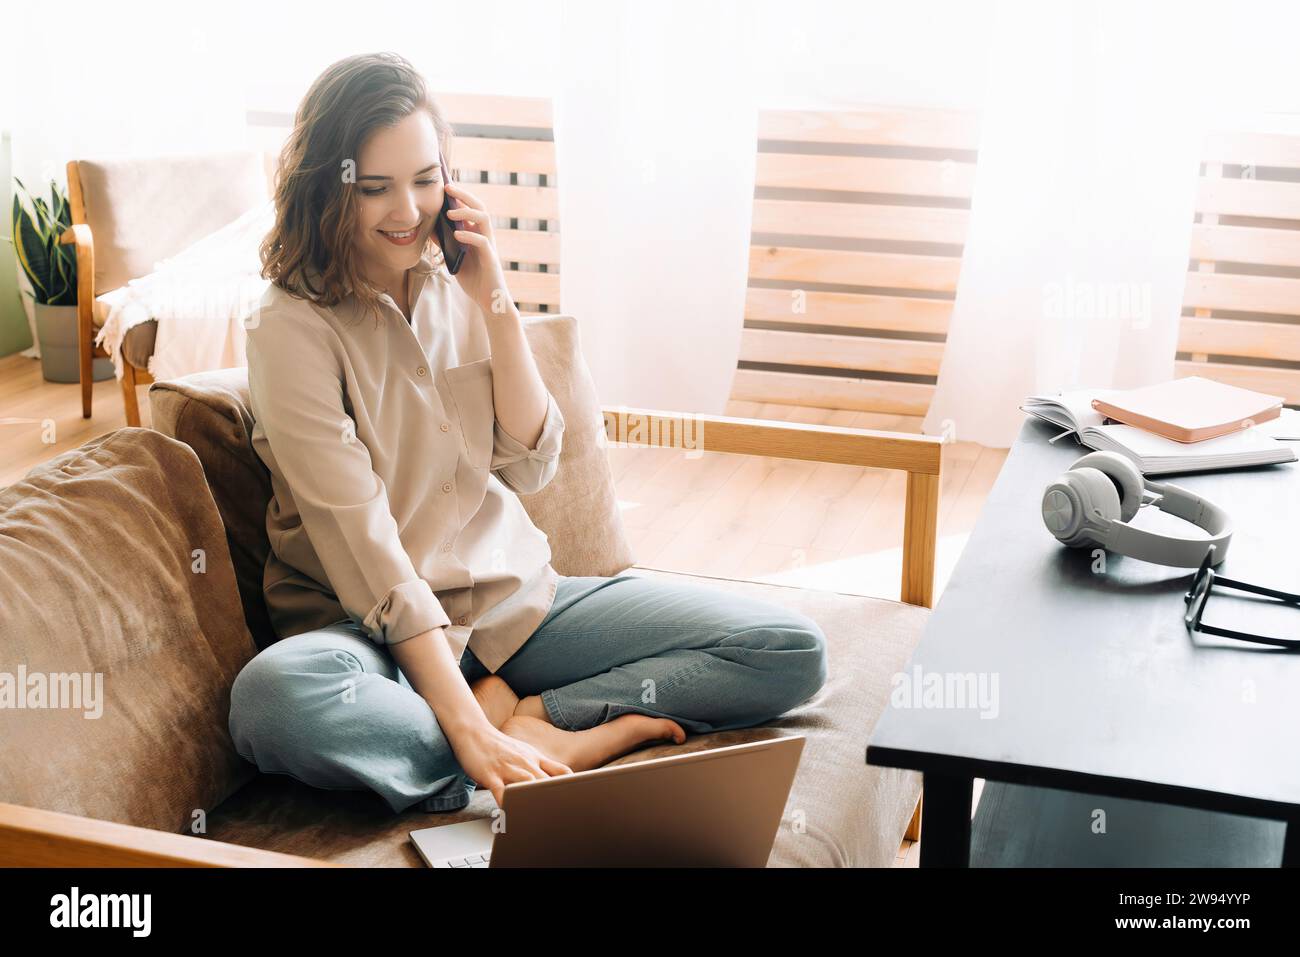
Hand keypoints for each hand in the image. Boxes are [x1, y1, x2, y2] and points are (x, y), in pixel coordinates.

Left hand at [442, 180, 512, 317]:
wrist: (488, 300)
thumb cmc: (473, 278)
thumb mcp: (453, 257)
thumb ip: (445, 242)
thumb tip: (429, 226)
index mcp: (477, 233)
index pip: (471, 207)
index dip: (460, 195)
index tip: (445, 185)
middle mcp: (485, 235)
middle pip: (479, 207)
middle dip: (464, 195)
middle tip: (448, 187)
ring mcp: (489, 246)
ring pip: (484, 219)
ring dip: (467, 212)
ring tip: (450, 212)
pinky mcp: (491, 259)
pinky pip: (483, 242)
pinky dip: (470, 236)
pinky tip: (457, 235)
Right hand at [444, 716, 571, 807]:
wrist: (473, 732)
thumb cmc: (499, 747)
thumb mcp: (524, 752)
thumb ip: (539, 765)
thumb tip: (555, 780)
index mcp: (535, 758)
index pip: (560, 771)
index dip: (572, 785)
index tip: (580, 799)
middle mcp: (524, 763)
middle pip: (545, 781)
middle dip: (555, 797)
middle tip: (564, 815)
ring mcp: (507, 768)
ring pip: (526, 784)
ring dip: (534, 799)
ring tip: (541, 817)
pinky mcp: (490, 774)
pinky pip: (500, 791)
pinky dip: (507, 803)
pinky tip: (510, 813)